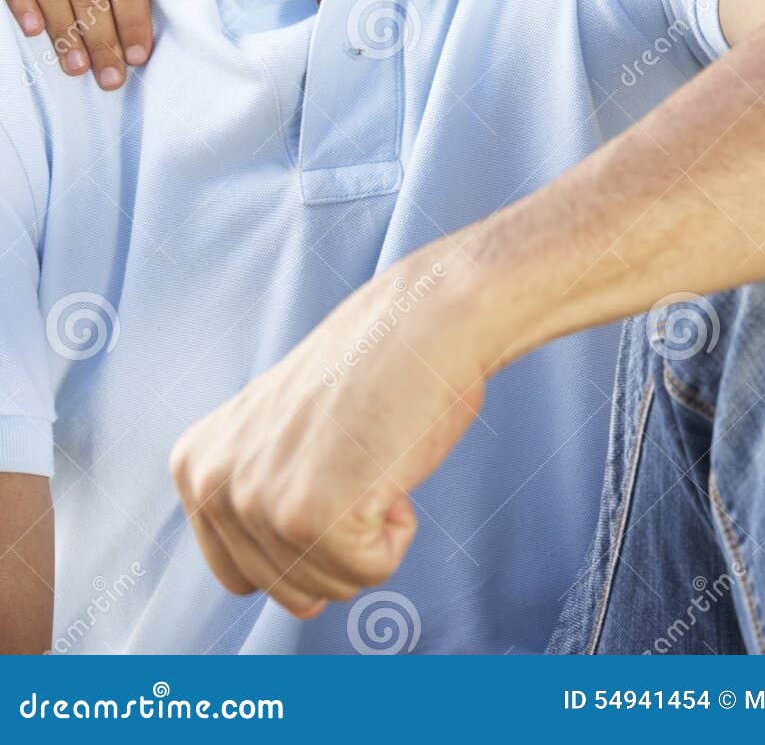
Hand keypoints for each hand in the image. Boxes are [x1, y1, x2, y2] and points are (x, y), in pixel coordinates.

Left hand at [169, 243, 486, 617]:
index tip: (325, 466)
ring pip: (330, 587)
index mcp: (195, 464)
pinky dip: (396, 529)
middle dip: (339, 542)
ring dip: (368, 534)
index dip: (302, 539)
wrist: (425, 318)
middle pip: (287, 591)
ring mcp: (259, 501)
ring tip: (369, 457)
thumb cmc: (372, 370)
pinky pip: (370, 571)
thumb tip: (278, 586)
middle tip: (354, 460)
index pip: (241, 575)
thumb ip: (254, 494)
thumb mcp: (277, 436)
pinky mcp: (311, 517)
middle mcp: (212, 483)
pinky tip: (388, 463)